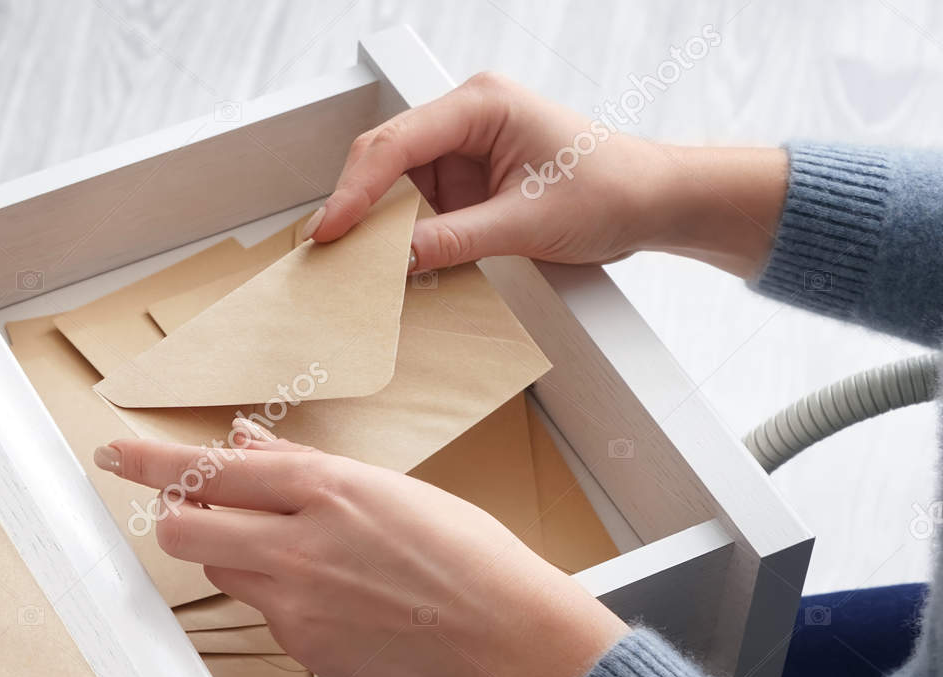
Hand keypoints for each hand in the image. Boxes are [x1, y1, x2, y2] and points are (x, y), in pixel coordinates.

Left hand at [96, 424, 626, 676]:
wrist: (503, 629)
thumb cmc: (461, 552)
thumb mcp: (383, 486)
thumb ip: (300, 465)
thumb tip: (243, 442)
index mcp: (321, 488)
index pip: (205, 469)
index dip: (149, 462)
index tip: (114, 453)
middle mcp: (296, 542)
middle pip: (184, 528)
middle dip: (178, 516)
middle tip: (193, 510)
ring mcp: (294, 600)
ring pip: (222, 569)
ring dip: (236, 554)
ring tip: (302, 556)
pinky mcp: (302, 646)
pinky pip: (265, 614)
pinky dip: (283, 600)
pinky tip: (339, 600)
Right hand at [305, 72, 786, 278]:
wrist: (651, 203)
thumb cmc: (609, 191)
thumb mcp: (526, 224)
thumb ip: (455, 240)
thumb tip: (393, 263)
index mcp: (481, 104)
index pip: (397, 143)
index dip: (355, 190)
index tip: (329, 232)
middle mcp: (465, 119)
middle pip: (384, 160)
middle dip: (355, 208)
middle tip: (327, 255)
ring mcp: (462, 151)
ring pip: (394, 188)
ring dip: (376, 229)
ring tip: (353, 270)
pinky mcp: (465, 183)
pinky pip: (417, 210)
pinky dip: (401, 240)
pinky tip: (388, 268)